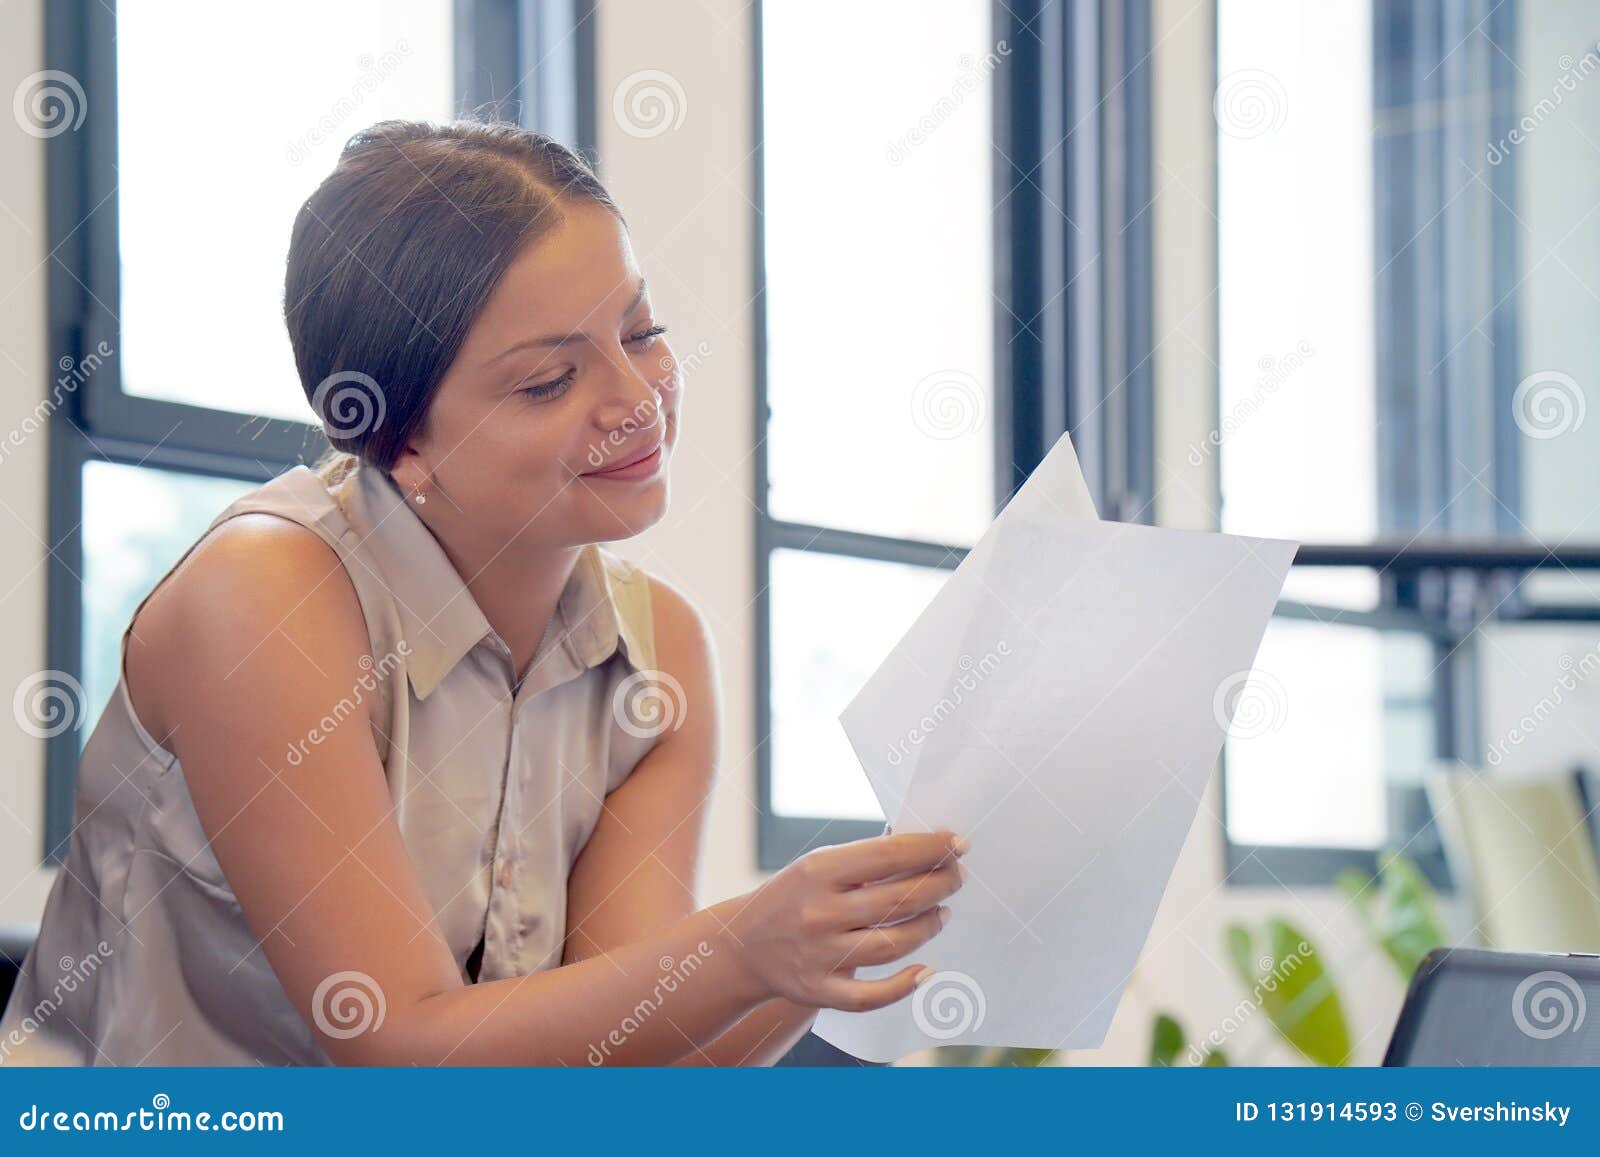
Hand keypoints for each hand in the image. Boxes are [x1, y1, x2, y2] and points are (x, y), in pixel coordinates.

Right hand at [715, 830, 967, 1011]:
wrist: (743, 945)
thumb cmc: (792, 897)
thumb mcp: (818, 865)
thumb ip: (866, 859)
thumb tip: (925, 848)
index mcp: (818, 872)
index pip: (889, 855)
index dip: (931, 849)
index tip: (958, 844)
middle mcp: (818, 913)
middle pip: (898, 900)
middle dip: (939, 885)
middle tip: (957, 877)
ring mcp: (819, 955)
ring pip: (893, 945)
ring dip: (929, 927)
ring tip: (943, 912)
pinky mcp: (819, 990)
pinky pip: (871, 996)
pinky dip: (904, 985)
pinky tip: (926, 969)